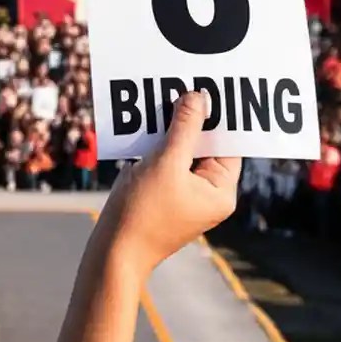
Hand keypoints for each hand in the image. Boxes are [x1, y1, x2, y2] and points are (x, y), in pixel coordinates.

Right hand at [93, 91, 240, 278]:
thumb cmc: (142, 213)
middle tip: (177, 91)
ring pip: (182, 152)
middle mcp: (208, 194)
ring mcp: (186, 195)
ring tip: (157, 108)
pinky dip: (156, 147)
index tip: (205, 89)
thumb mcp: (165, 163)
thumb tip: (198, 97)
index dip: (216, 117)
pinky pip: (166, 163)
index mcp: (221, 191)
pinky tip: (142, 131)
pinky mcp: (165, 196)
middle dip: (189, 122)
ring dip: (169, 133)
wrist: (113, 252)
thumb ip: (184, 128)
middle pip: (204, 146)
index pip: (227, 143)